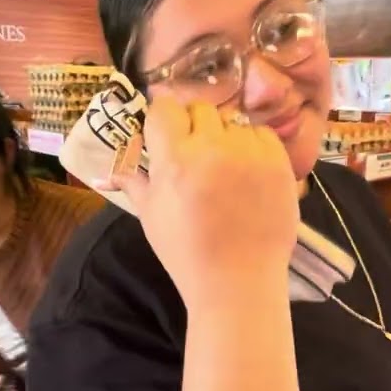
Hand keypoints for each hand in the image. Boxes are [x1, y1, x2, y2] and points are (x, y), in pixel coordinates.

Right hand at [99, 97, 298, 303]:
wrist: (238, 281)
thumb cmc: (187, 253)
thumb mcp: (151, 215)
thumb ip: (134, 180)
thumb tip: (111, 165)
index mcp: (174, 160)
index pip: (164, 108)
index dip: (164, 119)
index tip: (167, 133)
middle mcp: (212, 149)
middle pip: (200, 109)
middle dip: (195, 127)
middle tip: (196, 156)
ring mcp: (249, 153)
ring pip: (232, 122)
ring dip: (225, 138)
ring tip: (225, 170)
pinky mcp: (278, 162)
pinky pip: (261, 134)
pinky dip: (253, 147)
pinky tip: (247, 174)